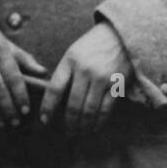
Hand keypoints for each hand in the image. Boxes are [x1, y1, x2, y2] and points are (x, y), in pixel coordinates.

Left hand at [40, 21, 132, 135]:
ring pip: (89, 110)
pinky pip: (106, 108)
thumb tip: (56, 99)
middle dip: (68, 123)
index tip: (44, 120)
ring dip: (83, 125)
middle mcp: (85, 70)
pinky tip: (95, 128)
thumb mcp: (75, 52)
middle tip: (67, 133)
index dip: (48, 107)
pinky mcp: (117, 84)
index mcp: (70, 61)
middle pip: (72, 104)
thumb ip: (66, 72)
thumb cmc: (95, 44)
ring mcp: (102, 78)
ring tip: (80, 133)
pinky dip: (99, 122)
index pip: (54, 89)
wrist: (122, 34)